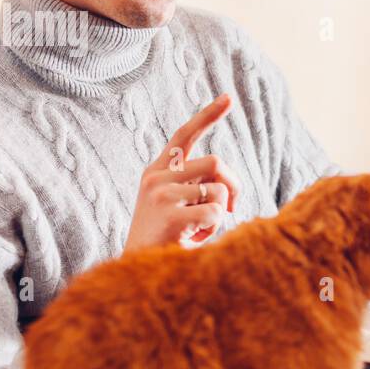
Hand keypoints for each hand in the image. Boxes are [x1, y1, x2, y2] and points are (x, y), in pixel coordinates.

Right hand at [123, 93, 242, 253]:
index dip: (208, 115)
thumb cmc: (165, 240)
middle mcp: (156, 176)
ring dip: (222, 209)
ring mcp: (161, 194)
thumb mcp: (178, 205)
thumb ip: (197, 186)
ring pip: (218, 187)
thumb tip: (228, 183)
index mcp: (157, 171)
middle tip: (231, 208)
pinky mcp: (170, 214)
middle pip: (216, 162)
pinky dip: (215, 228)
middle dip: (233, 185)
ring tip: (202, 227)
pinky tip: (195, 239)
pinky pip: (215, 211)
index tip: (229, 97)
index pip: (184, 134)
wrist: (136, 271)